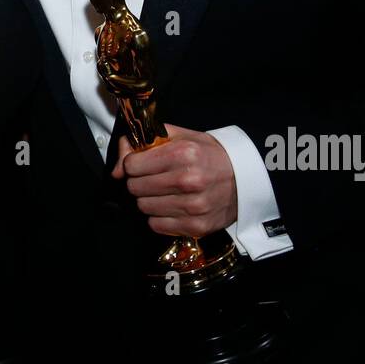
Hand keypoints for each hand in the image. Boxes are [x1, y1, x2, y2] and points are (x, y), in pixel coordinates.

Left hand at [111, 124, 236, 236]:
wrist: (246, 179)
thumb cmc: (211, 156)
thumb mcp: (183, 137)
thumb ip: (146, 143)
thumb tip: (117, 167)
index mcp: (183, 154)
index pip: (132, 165)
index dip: (132, 163)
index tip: (140, 164)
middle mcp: (188, 180)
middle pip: (135, 187)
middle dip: (139, 181)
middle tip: (154, 178)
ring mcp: (192, 206)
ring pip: (143, 207)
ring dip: (149, 199)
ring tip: (165, 192)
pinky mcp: (196, 227)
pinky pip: (156, 225)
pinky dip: (160, 217)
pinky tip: (173, 206)